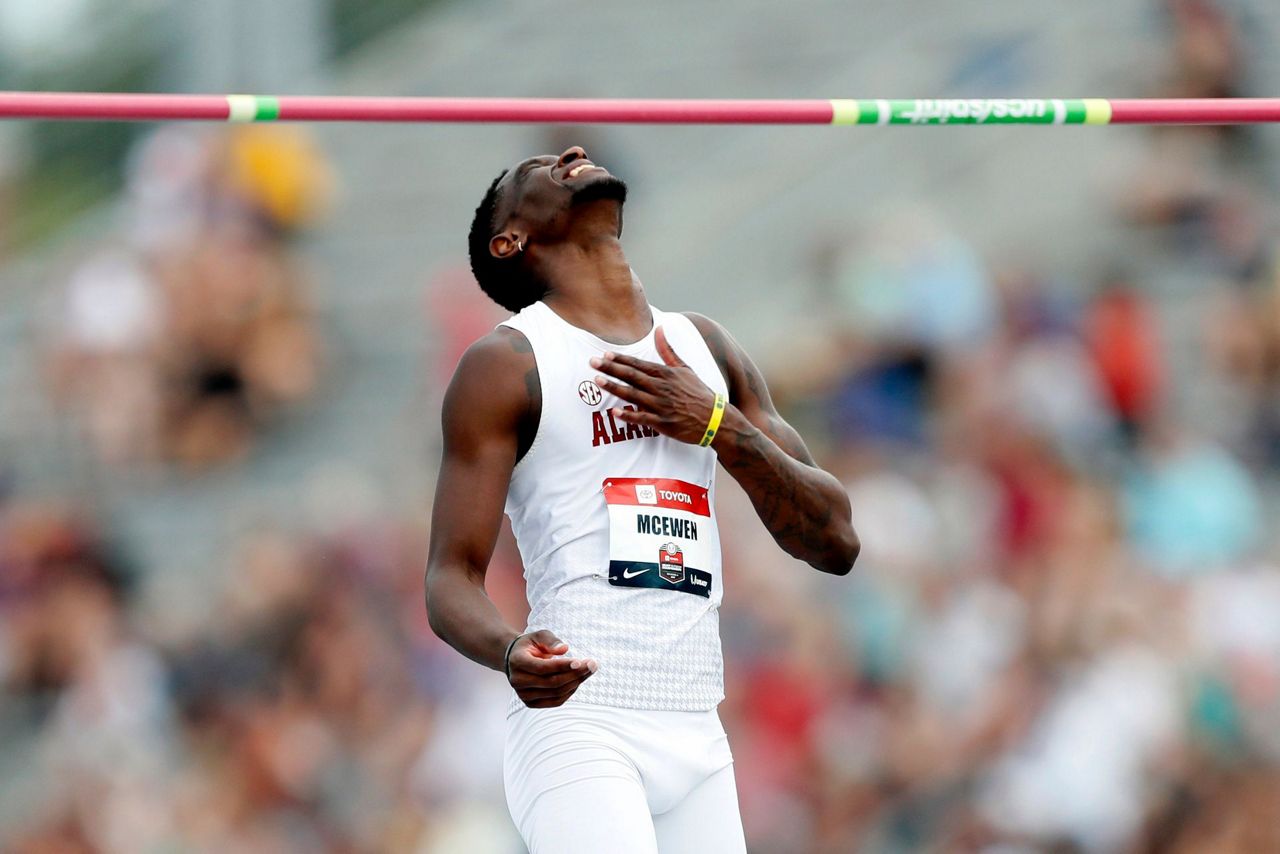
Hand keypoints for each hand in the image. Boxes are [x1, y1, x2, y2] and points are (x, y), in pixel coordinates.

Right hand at [506, 629, 597, 707]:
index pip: (542, 668)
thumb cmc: (531, 645)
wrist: (515, 659)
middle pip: (552, 682)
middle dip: (575, 674)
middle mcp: (518, 681)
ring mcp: (523, 695)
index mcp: (518, 662)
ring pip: (556, 693)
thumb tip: (565, 649)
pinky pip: (556, 701)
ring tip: (589, 670)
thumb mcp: (539, 635)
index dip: (562, 666)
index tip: (580, 662)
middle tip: (593, 664)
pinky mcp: (531, 703)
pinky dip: (570, 691)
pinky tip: (578, 680)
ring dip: (576, 682)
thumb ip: (551, 640)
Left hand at [590, 326, 718, 444]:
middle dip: (611, 369)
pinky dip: (629, 415)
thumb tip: (660, 329)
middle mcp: (662, 388)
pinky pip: (643, 419)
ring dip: (615, 387)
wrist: (714, 419)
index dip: (620, 359)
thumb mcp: (685, 368)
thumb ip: (668, 350)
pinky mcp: (664, 423)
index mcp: (666, 374)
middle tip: (592, 363)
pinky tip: (614, 412)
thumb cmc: (697, 392)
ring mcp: (662, 406)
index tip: (605, 354)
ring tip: (598, 381)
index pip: (638, 364)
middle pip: (632, 376)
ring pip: (634, 395)